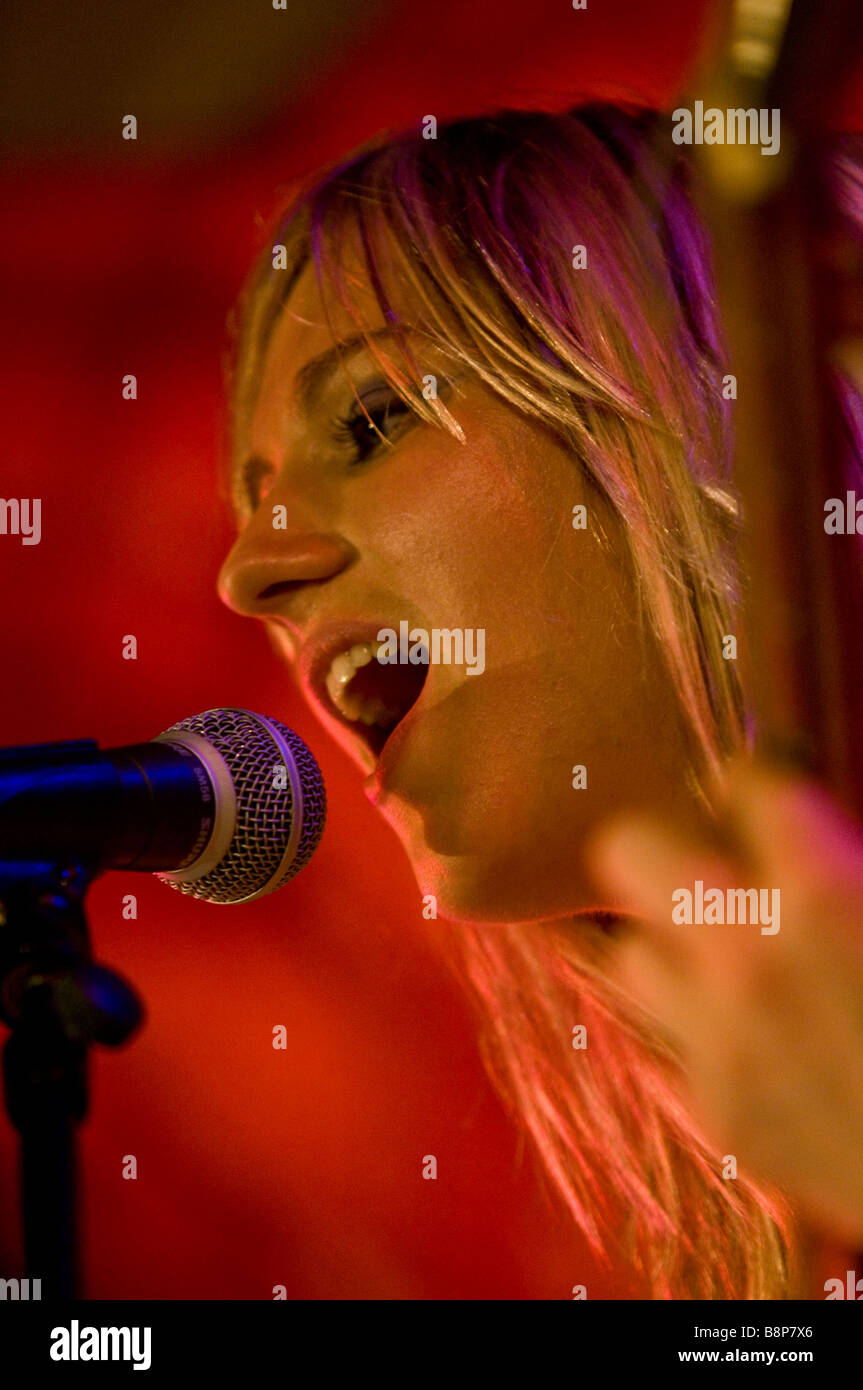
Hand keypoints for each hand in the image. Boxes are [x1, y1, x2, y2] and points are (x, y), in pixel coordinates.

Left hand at [587, 759, 862, 1245]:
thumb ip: (839, 855)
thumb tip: (793, 814)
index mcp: (819, 892)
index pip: (740, 779)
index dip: (760, 780)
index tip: (771, 795)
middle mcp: (746, 958)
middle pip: (624, 849)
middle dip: (666, 843)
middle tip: (715, 864)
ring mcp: (718, 1041)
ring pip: (633, 954)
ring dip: (675, 945)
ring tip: (732, 958)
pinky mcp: (717, 1109)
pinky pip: (681, 1039)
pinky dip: (714, 1027)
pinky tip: (771, 1039)